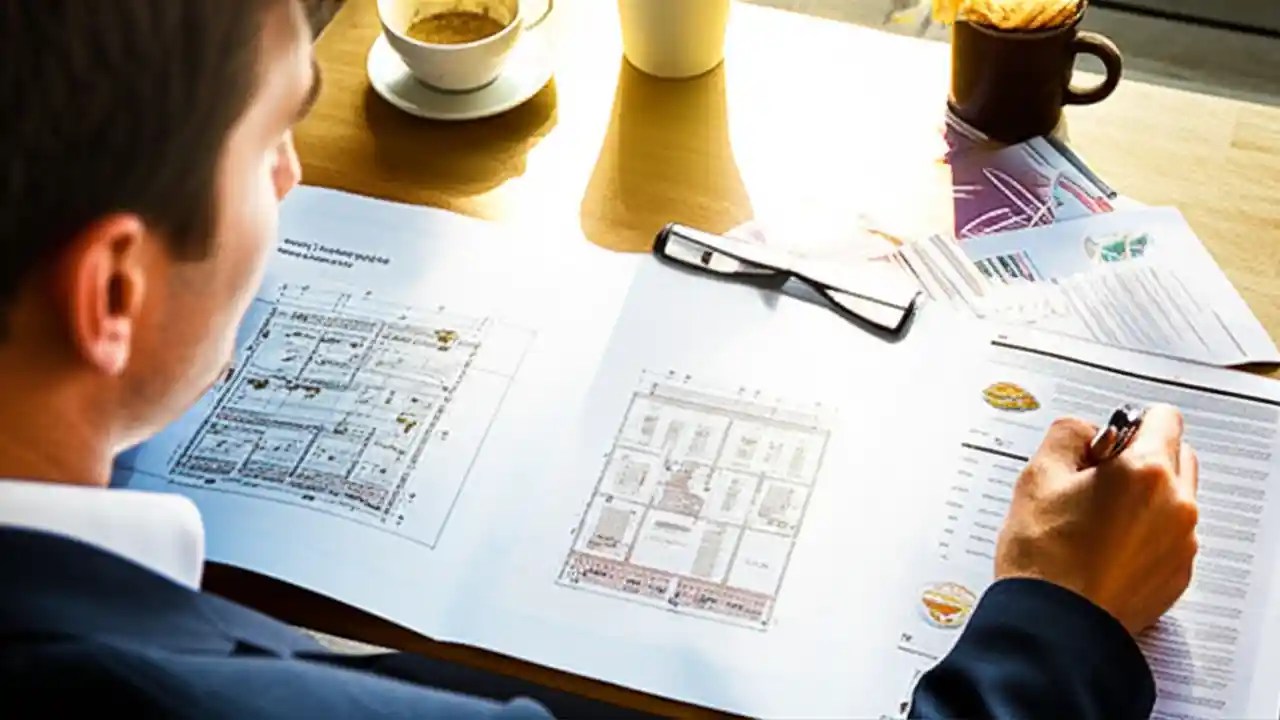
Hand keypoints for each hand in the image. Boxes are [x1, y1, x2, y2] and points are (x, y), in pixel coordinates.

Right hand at [994, 404, 1198, 634]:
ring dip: (1144, 497)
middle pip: (1177, 455)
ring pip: (1174, 498)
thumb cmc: (1043, 557)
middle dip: (1142, 457)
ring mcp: (1181, 543)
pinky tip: (1105, 548)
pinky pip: (1170, 536)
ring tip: (1096, 520)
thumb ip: (1067, 434)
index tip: (1105, 444)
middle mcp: (1176, 505)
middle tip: (1098, 479)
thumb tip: (1085, 432)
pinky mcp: (1177, 574)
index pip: (1163, 417)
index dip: (1128, 423)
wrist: (1052, 624)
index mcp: (1146, 472)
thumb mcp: (1037, 476)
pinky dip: (1145, 533)